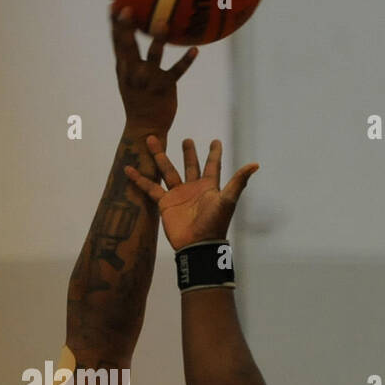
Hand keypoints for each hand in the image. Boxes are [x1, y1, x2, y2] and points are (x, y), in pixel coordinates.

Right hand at [111, 5, 197, 136]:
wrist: (145, 127)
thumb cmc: (138, 100)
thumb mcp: (128, 79)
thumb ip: (129, 58)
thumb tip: (131, 38)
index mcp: (124, 68)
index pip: (116, 43)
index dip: (114, 24)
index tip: (113, 4)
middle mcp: (133, 72)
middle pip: (128, 46)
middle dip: (126, 28)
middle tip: (128, 8)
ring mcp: (148, 80)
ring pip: (153, 56)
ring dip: (158, 40)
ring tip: (163, 23)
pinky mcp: (165, 87)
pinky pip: (177, 72)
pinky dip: (186, 62)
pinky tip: (195, 50)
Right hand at [124, 137, 257, 249]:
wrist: (197, 245)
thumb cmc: (214, 224)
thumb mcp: (227, 200)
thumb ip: (238, 182)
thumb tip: (255, 164)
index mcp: (209, 186)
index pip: (212, 165)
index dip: (214, 153)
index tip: (215, 141)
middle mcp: (193, 188)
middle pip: (190, 165)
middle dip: (188, 152)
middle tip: (186, 139)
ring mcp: (178, 195)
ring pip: (167, 171)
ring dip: (159, 156)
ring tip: (151, 139)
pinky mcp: (165, 203)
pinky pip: (150, 188)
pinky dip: (139, 179)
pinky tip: (129, 168)